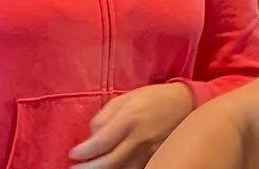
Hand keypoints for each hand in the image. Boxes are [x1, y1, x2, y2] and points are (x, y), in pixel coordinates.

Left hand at [69, 83, 194, 168]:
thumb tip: (92, 134)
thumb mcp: (126, 97)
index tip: (73, 154)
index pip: (101, 142)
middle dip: (88, 168)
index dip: (84, 151)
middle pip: (109, 162)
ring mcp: (150, 151)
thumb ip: (106, 114)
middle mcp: (140, 137)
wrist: (185, 103)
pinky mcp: (157, 158)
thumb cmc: (152, 97)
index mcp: (130, 118)